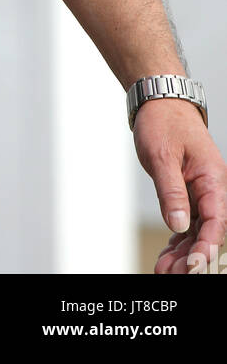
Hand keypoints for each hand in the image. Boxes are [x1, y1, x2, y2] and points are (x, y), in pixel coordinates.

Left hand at [132, 97, 226, 273]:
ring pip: (196, 230)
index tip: (195, 266)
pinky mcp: (188, 192)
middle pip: (208, 231)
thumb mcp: (162, 155)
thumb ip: (172, 191)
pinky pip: (186, 222)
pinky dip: (177, 240)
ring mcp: (201, 192)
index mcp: (213, 178)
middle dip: (193, 256)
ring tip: (164, 271)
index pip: (216, 220)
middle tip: (173, 274)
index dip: (206, 246)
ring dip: (183, 253)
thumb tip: (179, 225)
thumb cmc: (163, 122)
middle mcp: (211, 188)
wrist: (160, 102)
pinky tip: (167, 257)